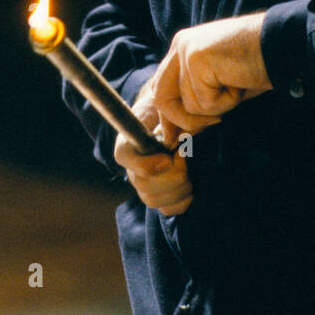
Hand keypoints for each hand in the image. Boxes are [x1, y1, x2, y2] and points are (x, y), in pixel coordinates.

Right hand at [114, 75, 193, 215]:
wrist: (172, 121)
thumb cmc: (167, 112)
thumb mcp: (164, 105)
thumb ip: (168, 117)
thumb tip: (184, 134)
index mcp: (128, 142)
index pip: (123, 157)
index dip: (145, 164)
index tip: (169, 158)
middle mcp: (132, 167)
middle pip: (142, 184)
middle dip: (172, 174)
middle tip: (185, 158)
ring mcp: (144, 185)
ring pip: (153, 199)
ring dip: (179, 187)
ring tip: (189, 170)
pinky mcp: (159, 196)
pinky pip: (168, 209)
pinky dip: (183, 200)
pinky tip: (191, 184)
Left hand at [151, 12, 271, 135]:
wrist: (280, 46)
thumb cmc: (256, 66)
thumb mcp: (221, 86)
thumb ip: (197, 101)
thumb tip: (176, 133)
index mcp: (183, 48)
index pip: (162, 89)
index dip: (168, 117)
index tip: (174, 138)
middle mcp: (179, 46)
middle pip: (162, 98)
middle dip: (184, 120)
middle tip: (213, 122)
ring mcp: (186, 51)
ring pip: (188, 105)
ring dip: (217, 107)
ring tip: (235, 86)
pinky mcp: (196, 59)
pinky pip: (204, 102)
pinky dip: (226, 102)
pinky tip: (238, 83)